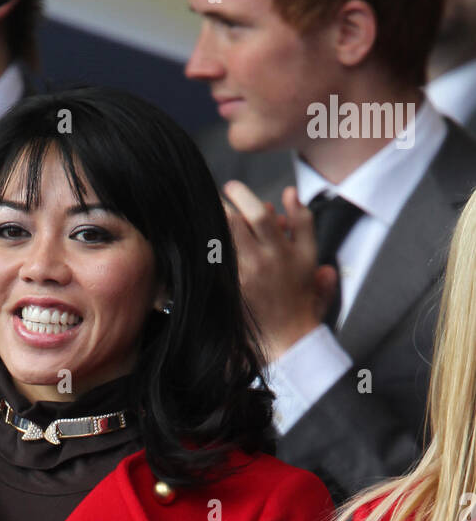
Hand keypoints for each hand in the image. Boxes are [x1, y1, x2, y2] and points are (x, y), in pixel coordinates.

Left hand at [222, 182, 337, 360]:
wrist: (289, 334)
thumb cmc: (301, 291)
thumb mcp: (309, 254)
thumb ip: (302, 220)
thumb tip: (289, 192)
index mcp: (280, 250)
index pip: (257, 214)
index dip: (242, 195)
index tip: (232, 186)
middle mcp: (259, 264)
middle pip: (232, 225)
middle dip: (222, 208)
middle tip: (219, 202)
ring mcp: (241, 279)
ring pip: (220, 243)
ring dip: (215, 227)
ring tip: (214, 221)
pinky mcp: (230, 292)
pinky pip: (216, 263)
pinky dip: (212, 249)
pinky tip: (211, 244)